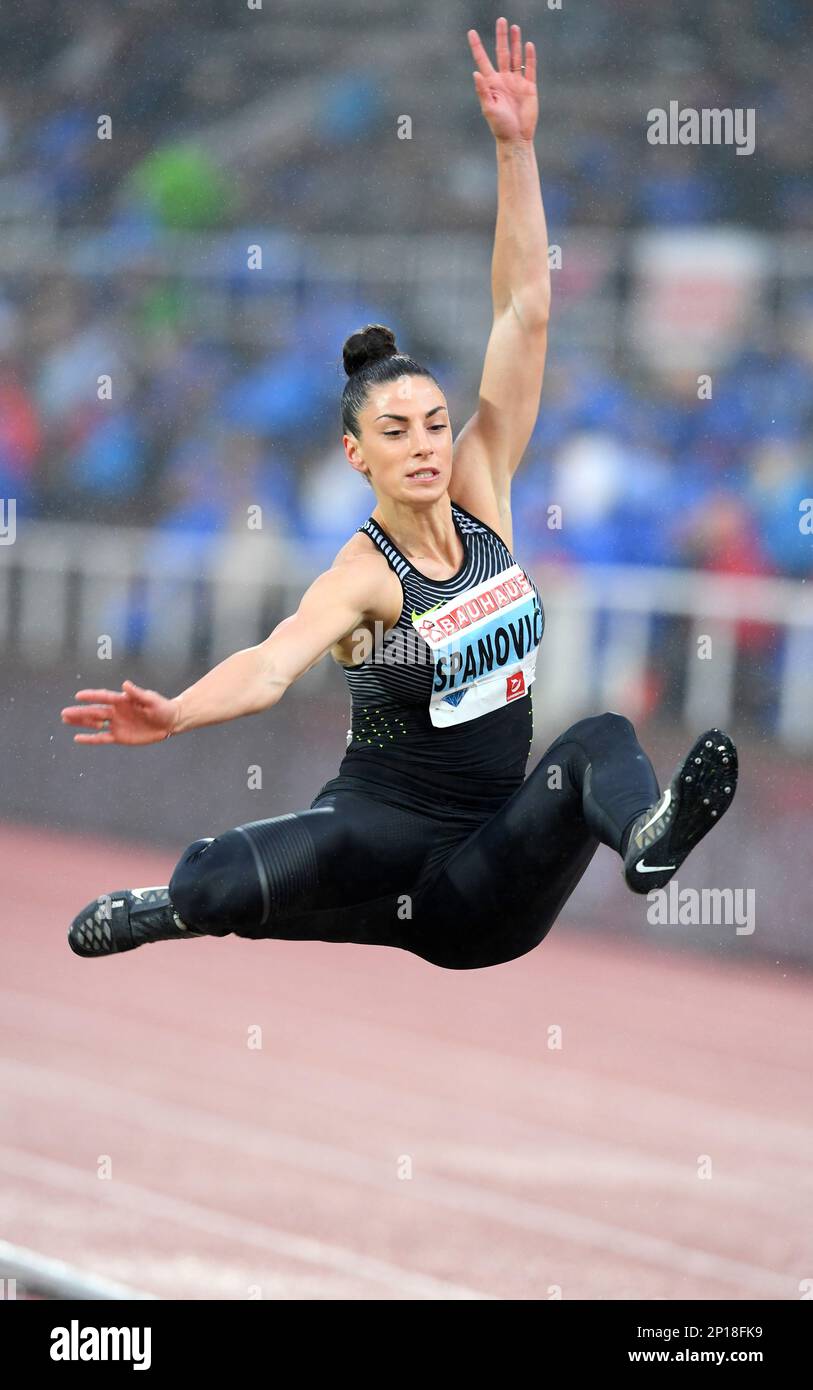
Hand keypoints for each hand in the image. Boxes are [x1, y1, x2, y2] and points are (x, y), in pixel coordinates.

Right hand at [61, 679, 180, 745]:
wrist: (170, 722)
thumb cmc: (161, 707)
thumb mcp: (151, 700)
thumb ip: (138, 693)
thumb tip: (125, 684)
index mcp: (122, 700)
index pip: (103, 697)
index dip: (91, 696)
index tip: (78, 696)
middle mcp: (116, 711)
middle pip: (94, 711)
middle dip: (79, 712)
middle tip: (64, 712)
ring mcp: (116, 724)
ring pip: (94, 723)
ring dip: (81, 722)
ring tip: (65, 720)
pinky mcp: (119, 737)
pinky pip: (102, 738)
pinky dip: (90, 738)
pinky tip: (77, 738)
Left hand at [468, 17, 537, 143]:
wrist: (516, 138)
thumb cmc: (500, 126)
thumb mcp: (488, 109)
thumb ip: (483, 91)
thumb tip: (475, 73)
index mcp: (491, 84)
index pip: (482, 60)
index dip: (477, 46)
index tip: (471, 32)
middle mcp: (503, 80)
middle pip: (502, 53)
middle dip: (501, 37)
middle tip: (501, 20)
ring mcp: (516, 82)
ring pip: (516, 57)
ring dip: (515, 42)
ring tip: (514, 27)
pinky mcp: (529, 87)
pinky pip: (530, 68)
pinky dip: (529, 57)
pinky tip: (528, 45)